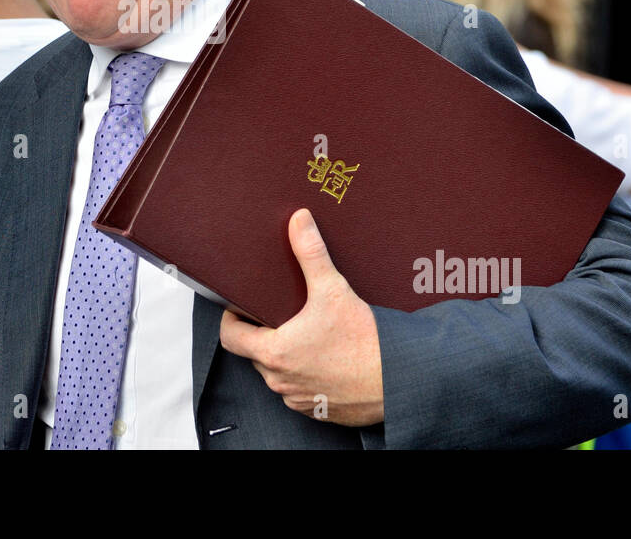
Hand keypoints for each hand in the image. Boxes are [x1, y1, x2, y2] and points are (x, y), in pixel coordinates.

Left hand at [219, 208, 383, 425]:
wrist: (400, 381)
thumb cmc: (365, 342)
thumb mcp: (333, 290)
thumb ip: (311, 253)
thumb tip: (298, 221)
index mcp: (273, 352)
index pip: (230, 337)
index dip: (232, 319)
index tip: (242, 307)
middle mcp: (280, 381)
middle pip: (253, 354)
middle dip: (262, 334)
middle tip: (278, 314)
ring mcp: (298, 398)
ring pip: (277, 374)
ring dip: (284, 356)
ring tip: (304, 334)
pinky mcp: (318, 410)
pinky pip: (300, 391)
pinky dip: (306, 375)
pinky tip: (325, 358)